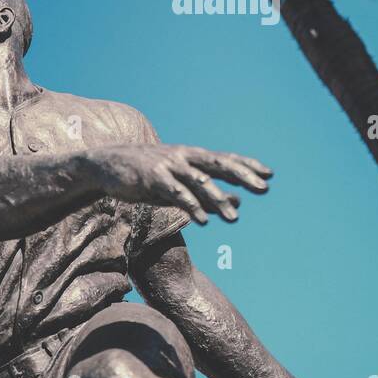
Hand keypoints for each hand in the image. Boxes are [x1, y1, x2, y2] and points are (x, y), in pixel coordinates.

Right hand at [86, 144, 272, 223]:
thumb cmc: (147, 176)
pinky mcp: (154, 178)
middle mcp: (184, 157)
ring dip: (218, 200)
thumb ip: (206, 195)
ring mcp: (169, 165)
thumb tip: (237, 203)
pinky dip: (191, 206)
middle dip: (243, 176)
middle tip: (264, 189)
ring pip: (199, 181)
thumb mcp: (179, 185)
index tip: (270, 175)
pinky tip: (203, 221)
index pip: (225, 159)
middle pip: (218, 165)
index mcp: (192, 156)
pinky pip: (177, 193)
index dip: (247, 166)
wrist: (107, 166)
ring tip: (233, 218)